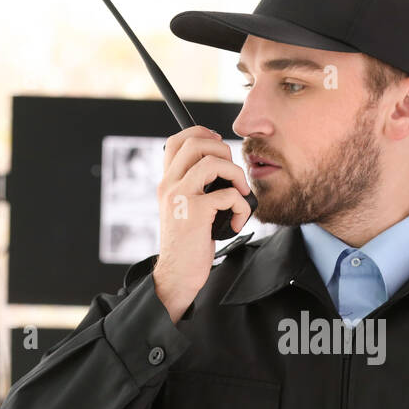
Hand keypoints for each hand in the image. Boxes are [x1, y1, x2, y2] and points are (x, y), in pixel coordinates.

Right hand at [152, 126, 250, 322]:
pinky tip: (236, 222)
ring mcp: (181, 197)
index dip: (201, 133)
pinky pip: (229, 194)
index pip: (177, 140)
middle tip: (233, 175)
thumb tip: (222, 170)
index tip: (219, 146)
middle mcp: (170, 185)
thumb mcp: (184, 210)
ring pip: (214, 163)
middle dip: (224, 151)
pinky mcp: (196, 212)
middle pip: (196, 143)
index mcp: (167, 182)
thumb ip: (194, 188)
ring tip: (240, 194)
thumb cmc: (187, 244)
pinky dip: (241, 207)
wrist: (177, 274)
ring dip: (237, 176)